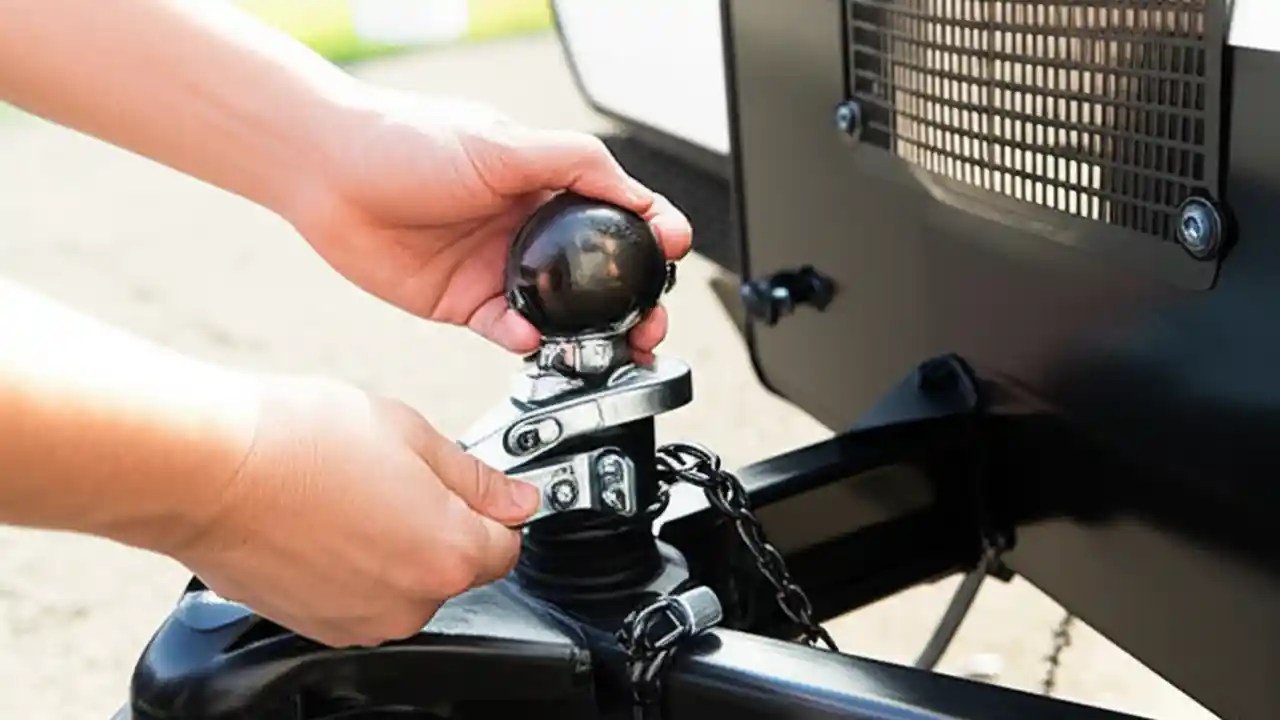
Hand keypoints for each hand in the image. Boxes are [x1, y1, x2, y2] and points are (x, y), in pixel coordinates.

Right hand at [168, 374, 538, 647]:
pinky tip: (325, 520)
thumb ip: (475, 477)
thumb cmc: (296, 444)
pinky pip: (363, 596)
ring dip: (395, 544)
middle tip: (396, 476)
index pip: (507, 544)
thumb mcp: (409, 434)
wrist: (205, 470)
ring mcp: (362, 622)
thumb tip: (517, 499)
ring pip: (408, 582)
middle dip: (440, 524)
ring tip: (352, 494)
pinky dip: (355, 564)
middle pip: (456, 567)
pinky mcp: (319, 627)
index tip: (472, 485)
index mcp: (449, 554)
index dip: (494, 508)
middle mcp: (410, 603)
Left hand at [287, 87, 692, 354]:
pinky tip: (527, 335)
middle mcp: (527, 227)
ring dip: (590, 334)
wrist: (327, 173)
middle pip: (598, 274)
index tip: (673, 251)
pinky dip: (524, 338)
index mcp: (545, 183)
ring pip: (561, 312)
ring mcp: (499, 267)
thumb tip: (637, 192)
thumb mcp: (502, 142)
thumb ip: (575, 162)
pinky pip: (508, 330)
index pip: (616, 211)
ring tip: (610, 346)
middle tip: (651, 320)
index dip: (651, 233)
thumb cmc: (403, 140)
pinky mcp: (465, 303)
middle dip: (633, 301)